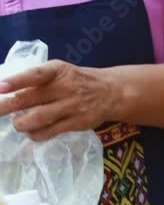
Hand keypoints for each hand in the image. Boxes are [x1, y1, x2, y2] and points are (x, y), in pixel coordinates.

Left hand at [0, 60, 120, 141]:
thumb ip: (39, 79)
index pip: (35, 74)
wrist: (112, 92)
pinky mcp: (76, 123)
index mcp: (58, 70)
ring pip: (37, 118)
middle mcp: (65, 87)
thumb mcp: (61, 71)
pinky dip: (35, 134)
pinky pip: (49, 132)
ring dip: (20, 124)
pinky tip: (31, 132)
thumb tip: (7, 91)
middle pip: (30, 99)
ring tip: (17, 123)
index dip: (16, 81)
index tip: (0, 87)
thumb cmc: (78, 80)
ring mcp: (71, 106)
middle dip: (6, 106)